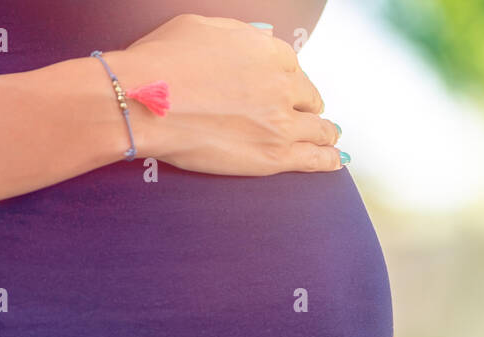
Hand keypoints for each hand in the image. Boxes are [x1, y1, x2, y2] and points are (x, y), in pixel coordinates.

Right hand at [106, 15, 343, 175]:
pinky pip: (313, 159)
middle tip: (308, 115)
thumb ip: (236, 37)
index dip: (291, 81)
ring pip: (318, 129)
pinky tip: (336, 161)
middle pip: (308, 98)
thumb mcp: (203, 29)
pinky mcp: (273, 156)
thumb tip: (251, 43)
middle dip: (307, 106)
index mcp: (269, 51)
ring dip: (325, 133)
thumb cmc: (163, 62)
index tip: (288, 90)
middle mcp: (283, 84)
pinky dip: (328, 160)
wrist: (148, 101)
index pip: (293, 68)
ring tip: (330, 140)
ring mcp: (281, 122)